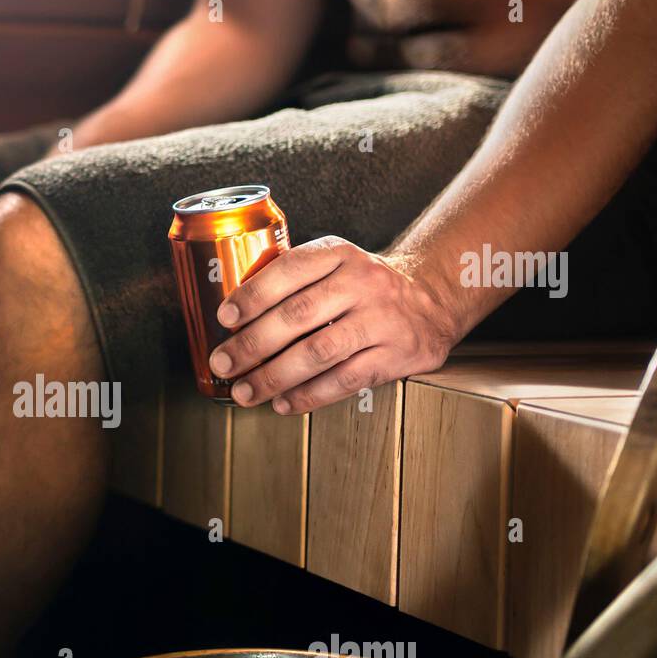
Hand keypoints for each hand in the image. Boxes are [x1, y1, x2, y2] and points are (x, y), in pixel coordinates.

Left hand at [208, 236, 462, 413]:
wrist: (432, 298)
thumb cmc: (364, 286)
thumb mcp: (336, 264)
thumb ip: (295, 280)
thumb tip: (235, 318)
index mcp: (341, 254)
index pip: (291, 269)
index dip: (254, 294)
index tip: (225, 317)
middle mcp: (363, 282)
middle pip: (299, 315)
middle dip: (254, 343)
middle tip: (224, 361)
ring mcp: (382, 319)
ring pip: (319, 352)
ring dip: (275, 376)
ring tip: (246, 392)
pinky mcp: (397, 354)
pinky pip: (345, 380)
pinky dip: (309, 395)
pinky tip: (284, 403)